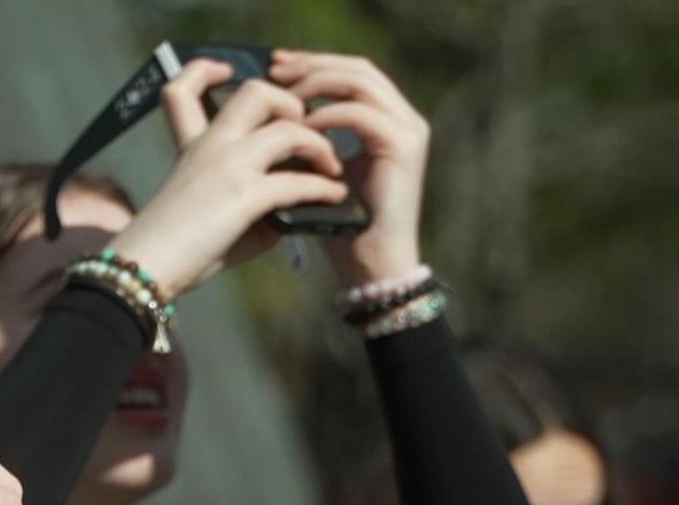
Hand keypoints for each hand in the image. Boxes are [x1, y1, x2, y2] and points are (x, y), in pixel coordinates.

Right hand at [106, 58, 348, 298]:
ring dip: (319, 144)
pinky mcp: (244, 196)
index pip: (185, 85)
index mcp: (195, 145)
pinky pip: (297, 181)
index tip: (229, 74)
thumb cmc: (179, 248)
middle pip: (256, 91)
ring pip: (287, 128)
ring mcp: (228, 166)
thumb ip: (254, 196)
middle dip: (291, 102)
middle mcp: (212, 145)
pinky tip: (334, 196)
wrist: (149, 267)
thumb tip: (299, 200)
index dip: (206, 69)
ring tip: (331, 165)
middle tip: (306, 129)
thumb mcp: (213, 209)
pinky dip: (323, 187)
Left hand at [266, 48, 431, 284]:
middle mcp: (404, 119)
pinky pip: (360, 114)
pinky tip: (302, 127)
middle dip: (312, 65)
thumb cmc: (339, 227)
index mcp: (387, 120)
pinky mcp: (404, 146)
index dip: (314, 63)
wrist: (370, 267)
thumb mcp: (318, 170)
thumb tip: (270, 109)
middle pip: (357, 68)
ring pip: (360, 82)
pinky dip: (327, 116)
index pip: (351, 73)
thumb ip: (309, 138)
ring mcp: (408, 130)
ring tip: (284, 95)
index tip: (277, 64)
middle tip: (276, 68)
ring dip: (317, 84)